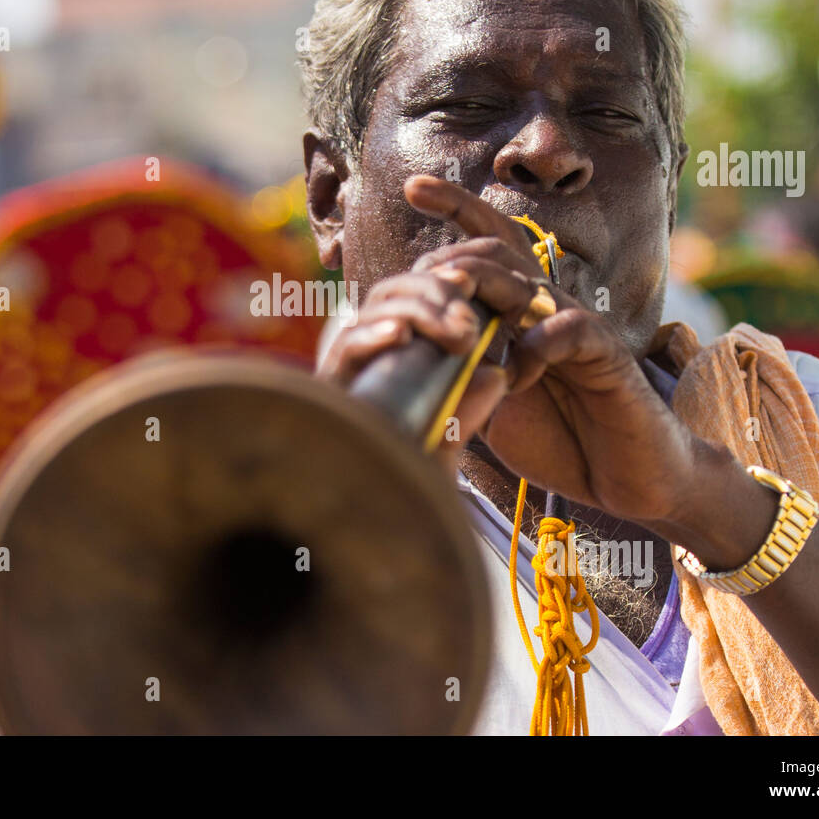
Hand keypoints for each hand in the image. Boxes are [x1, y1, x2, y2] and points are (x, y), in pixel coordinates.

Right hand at [315, 243, 509, 474]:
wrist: (371, 531)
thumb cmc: (404, 495)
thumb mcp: (444, 450)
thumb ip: (466, 416)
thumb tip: (494, 375)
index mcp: (388, 365)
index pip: (407, 304)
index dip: (435, 287)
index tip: (467, 286)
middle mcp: (359, 363)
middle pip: (386, 297)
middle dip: (431, 294)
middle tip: (470, 322)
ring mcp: (339, 375)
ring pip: (367, 312)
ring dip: (415, 310)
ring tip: (455, 333)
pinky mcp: (323, 393)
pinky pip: (342, 350)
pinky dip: (370, 335)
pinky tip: (399, 334)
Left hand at [392, 175, 716, 524]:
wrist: (630, 479)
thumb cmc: (562, 438)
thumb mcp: (493, 401)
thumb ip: (461, 370)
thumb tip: (410, 350)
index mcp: (518, 311)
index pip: (486, 243)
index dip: (454, 207)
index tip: (412, 185)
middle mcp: (547, 306)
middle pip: (498, 247)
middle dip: (453, 240)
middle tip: (420, 254)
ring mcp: (578, 326)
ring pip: (524, 282)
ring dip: (481, 290)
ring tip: (449, 307)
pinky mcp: (606, 356)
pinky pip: (566, 329)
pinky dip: (532, 348)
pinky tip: (513, 375)